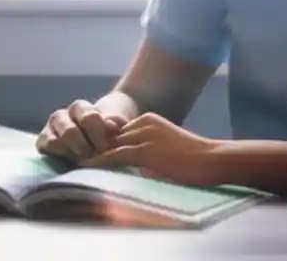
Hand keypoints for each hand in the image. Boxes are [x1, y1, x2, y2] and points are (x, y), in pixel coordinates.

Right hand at [35, 100, 127, 160]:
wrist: (96, 138)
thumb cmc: (109, 131)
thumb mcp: (117, 126)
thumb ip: (116, 123)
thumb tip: (110, 125)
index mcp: (80, 108)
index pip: (88, 117)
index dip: (98, 135)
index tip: (106, 148)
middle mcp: (62, 115)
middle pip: (70, 132)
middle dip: (84, 149)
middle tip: (94, 158)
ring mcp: (51, 129)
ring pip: (55, 140)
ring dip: (71, 154)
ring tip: (84, 162)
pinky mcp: (42, 142)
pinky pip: (45, 148)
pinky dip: (58, 156)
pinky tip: (71, 162)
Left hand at [86, 112, 223, 185]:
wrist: (214, 160)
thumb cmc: (196, 160)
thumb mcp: (167, 149)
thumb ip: (148, 152)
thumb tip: (132, 168)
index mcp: (149, 119)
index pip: (118, 131)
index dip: (102, 143)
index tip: (86, 153)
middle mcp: (144, 123)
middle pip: (110, 136)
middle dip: (93, 147)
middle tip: (72, 157)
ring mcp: (145, 135)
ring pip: (110, 144)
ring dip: (91, 154)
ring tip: (73, 163)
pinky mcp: (146, 150)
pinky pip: (115, 155)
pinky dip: (98, 162)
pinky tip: (85, 167)